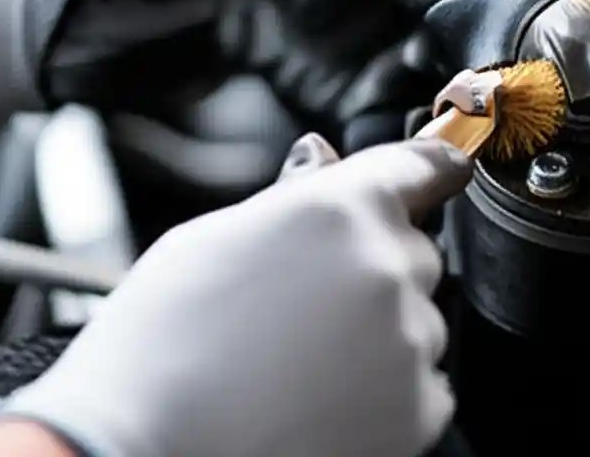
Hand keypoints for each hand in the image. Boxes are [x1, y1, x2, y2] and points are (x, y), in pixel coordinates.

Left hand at [0, 0, 589, 138]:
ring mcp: (359, 32)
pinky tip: (411, 164)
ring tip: (486, 148)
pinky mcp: (319, 84)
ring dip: (467, 118)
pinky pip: (381, 124)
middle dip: (532, 61)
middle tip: (562, 105)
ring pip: (444, 83)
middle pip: (495, 18)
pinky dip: (402, 149)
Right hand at [0, 135, 470, 456]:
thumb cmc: (159, 348)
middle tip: (306, 304)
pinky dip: (387, 390)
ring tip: (301, 361)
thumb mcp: (209, 242)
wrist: (144, 453)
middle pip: (413, 251)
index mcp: (339, 209)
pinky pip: (422, 383)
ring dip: (380, 331)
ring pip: (417, 321)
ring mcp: (409, 343)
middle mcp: (387, 267)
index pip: (422, 166)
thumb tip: (322, 161)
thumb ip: (287, 197)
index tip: (445, 168)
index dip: (431, 168)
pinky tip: (320, 399)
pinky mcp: (420, 410)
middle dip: (374, 267)